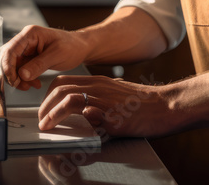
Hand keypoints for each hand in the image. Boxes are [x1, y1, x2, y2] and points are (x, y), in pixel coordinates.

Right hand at [0, 25, 89, 90]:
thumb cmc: (72, 46)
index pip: (10, 49)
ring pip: (14, 65)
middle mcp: (26, 40)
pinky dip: (25, 78)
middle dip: (12, 73)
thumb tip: (22, 75)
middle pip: (8, 57)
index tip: (14, 80)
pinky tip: (34, 83)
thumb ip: (38, 65)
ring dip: (19, 78)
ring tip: (31, 86)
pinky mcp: (30, 57)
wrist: (81, 48)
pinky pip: (21, 69)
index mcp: (30, 34)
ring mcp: (27, 49)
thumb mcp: (57, 56)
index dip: (8, 66)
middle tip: (21, 85)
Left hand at [38, 75, 174, 136]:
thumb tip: (85, 113)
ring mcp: (103, 98)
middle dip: (45, 105)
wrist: (166, 106)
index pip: (63, 81)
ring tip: (46, 124)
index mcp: (97, 82)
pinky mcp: (110, 113)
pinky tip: (64, 126)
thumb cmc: (144, 105)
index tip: (45, 108)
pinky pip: (84, 109)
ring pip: (66, 96)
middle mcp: (97, 86)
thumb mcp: (117, 97)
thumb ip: (99, 101)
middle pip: (59, 87)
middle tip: (42, 119)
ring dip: (51, 112)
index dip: (49, 95)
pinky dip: (70, 116)